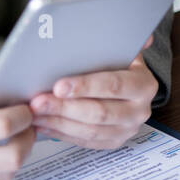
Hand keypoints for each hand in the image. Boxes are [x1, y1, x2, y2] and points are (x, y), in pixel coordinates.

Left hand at [28, 41, 157, 148]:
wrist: (129, 90)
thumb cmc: (119, 67)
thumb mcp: (124, 52)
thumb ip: (124, 43)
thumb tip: (142, 36)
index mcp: (144, 85)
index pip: (114, 86)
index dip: (86, 87)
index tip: (59, 86)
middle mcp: (140, 110)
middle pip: (100, 112)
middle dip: (65, 107)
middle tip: (38, 102)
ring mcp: (128, 129)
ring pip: (90, 130)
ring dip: (59, 122)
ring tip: (35, 113)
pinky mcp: (114, 142)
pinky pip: (85, 141)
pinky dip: (61, 133)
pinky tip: (44, 124)